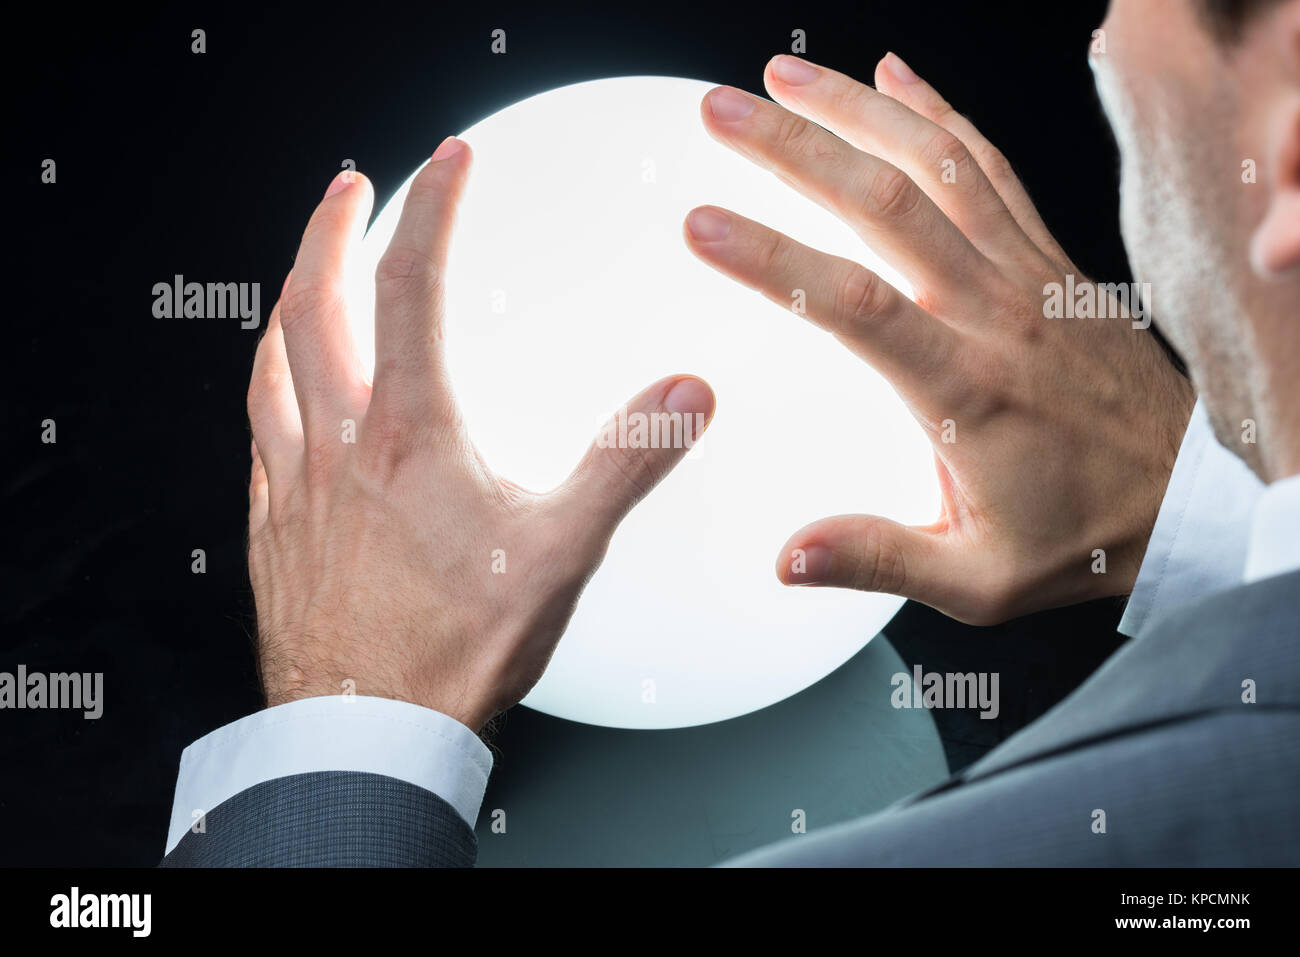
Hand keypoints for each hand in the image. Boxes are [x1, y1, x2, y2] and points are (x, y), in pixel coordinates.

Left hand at [246, 139, 713, 730]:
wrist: (367, 733)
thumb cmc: (457, 649)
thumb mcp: (564, 550)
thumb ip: (627, 461)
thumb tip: (687, 391)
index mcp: (411, 432)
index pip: (411, 286)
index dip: (432, 208)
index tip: (451, 160)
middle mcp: (339, 443)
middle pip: (314, 304)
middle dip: (329, 229)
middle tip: (347, 187)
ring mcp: (295, 486)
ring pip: (270, 363)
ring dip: (286, 301)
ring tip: (304, 275)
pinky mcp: (273, 530)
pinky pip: (258, 434)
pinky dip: (269, 388)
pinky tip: (283, 398)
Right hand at [685, 53, 1193, 625]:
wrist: (1190, 497)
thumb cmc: (1084, 537)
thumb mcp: (979, 580)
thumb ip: (880, 558)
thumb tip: (789, 559)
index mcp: (966, 390)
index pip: (853, 306)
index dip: (772, 258)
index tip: (702, 225)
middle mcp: (997, 313)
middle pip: (886, 205)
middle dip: (794, 148)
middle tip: (720, 111)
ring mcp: (1028, 274)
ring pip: (938, 165)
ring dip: (856, 110)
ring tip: (785, 75)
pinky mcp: (1050, 259)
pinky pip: (993, 168)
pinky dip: (941, 114)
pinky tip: (894, 78)